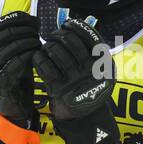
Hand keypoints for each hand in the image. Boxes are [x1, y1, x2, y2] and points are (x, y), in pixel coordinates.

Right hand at [0, 11, 41, 126]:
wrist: (12, 110)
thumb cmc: (14, 80)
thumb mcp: (10, 56)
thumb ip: (14, 40)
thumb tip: (28, 18)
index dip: (14, 20)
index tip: (31, 20)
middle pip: (1, 36)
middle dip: (21, 29)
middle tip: (36, 29)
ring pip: (7, 49)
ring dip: (26, 41)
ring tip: (38, 40)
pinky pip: (14, 65)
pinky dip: (27, 56)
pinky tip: (36, 53)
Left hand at [32, 17, 119, 143]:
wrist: (86, 119)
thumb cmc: (89, 88)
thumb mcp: (100, 70)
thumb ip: (91, 50)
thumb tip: (73, 24)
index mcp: (104, 63)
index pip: (89, 35)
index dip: (75, 26)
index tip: (67, 26)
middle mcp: (91, 71)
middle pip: (69, 41)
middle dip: (58, 35)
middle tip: (53, 37)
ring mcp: (75, 81)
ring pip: (55, 51)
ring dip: (47, 46)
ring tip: (47, 49)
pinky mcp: (59, 90)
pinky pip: (45, 66)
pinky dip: (39, 58)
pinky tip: (38, 58)